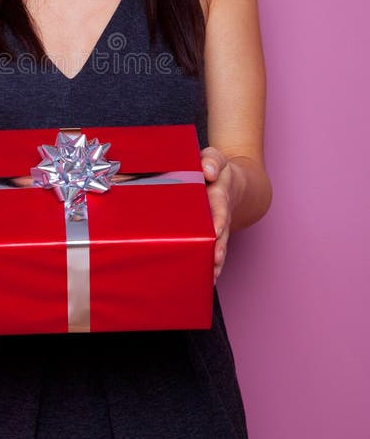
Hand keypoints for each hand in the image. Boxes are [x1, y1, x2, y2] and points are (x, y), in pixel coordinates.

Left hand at [200, 146, 233, 281]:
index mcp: (218, 193)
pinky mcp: (212, 236)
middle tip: (215, 261)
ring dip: (216, 262)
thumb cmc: (215, 169)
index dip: (218, 217)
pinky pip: (213, 251)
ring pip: (219, 247)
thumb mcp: (214, 157)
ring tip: (211, 277)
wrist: (232, 182)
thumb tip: (208, 171)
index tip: (216, 230)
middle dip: (219, 248)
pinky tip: (207, 280)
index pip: (219, 205)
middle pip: (221, 233)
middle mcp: (220, 214)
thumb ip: (211, 160)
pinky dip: (211, 266)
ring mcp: (218, 227)